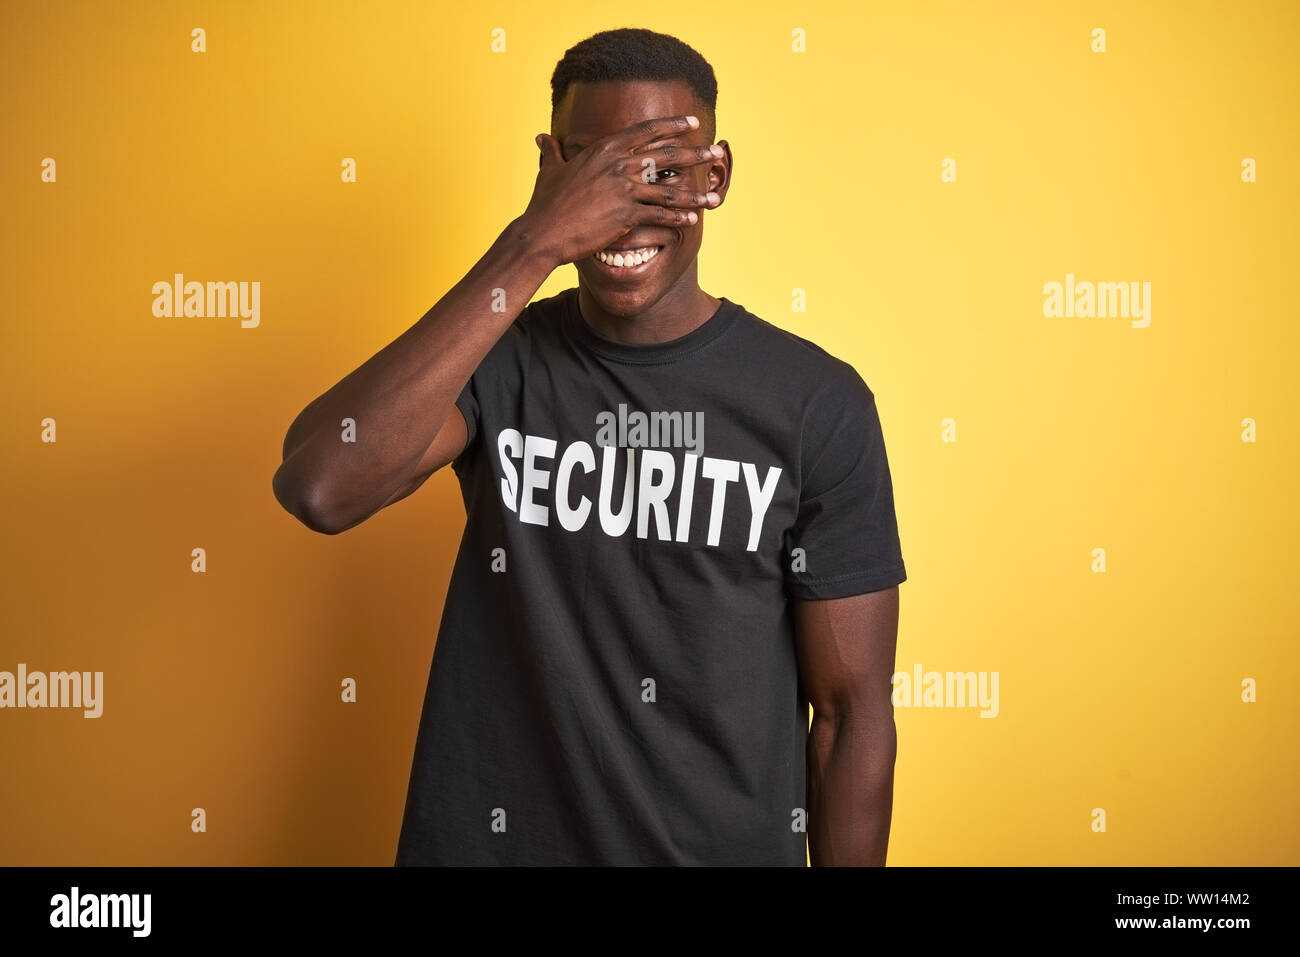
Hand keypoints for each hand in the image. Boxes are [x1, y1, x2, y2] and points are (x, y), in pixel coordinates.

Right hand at [517, 114, 722, 267]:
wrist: (542, 233)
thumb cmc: (544, 203)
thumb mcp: (548, 171)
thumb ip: (551, 152)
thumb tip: (541, 137)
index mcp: (605, 150)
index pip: (647, 131)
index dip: (673, 125)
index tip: (694, 123)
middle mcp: (618, 165)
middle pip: (667, 155)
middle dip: (696, 153)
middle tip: (717, 152)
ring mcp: (624, 190)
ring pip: (669, 189)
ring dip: (694, 193)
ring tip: (713, 196)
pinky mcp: (626, 215)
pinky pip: (660, 216)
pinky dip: (678, 218)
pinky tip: (692, 220)